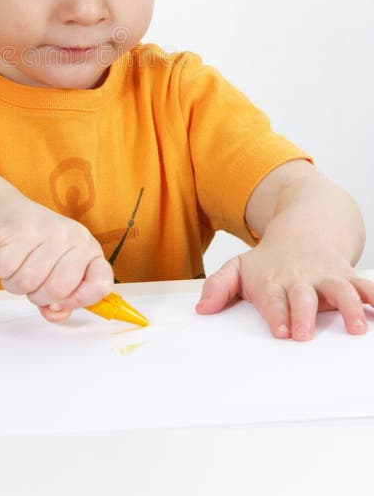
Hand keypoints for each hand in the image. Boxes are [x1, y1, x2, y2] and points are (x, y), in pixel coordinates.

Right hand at [0, 181, 112, 321]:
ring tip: (16, 262)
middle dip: (37, 295)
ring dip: (13, 281)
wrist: (2, 209)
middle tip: (31, 277)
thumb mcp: (55, 270)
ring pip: (26, 283)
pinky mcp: (15, 228)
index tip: (61, 303)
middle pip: (57, 290)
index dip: (80, 301)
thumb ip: (62, 298)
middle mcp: (71, 236)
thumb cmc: (32, 244)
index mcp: (87, 247)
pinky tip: (3, 250)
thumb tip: (58, 314)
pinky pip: (3, 269)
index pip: (101, 283)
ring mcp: (44, 230)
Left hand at [196, 243, 373, 339]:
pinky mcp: (347, 276)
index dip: (277, 314)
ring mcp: (326, 277)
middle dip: (304, 315)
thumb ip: (219, 286)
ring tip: (356, 327)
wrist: (304, 225)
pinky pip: (364, 285)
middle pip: (304, 297)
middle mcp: (301, 280)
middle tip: (304, 334)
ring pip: (340, 290)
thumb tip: (202, 308)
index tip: (280, 330)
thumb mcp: (239, 267)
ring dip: (349, 307)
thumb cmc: (270, 259)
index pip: (273, 300)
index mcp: (273, 281)